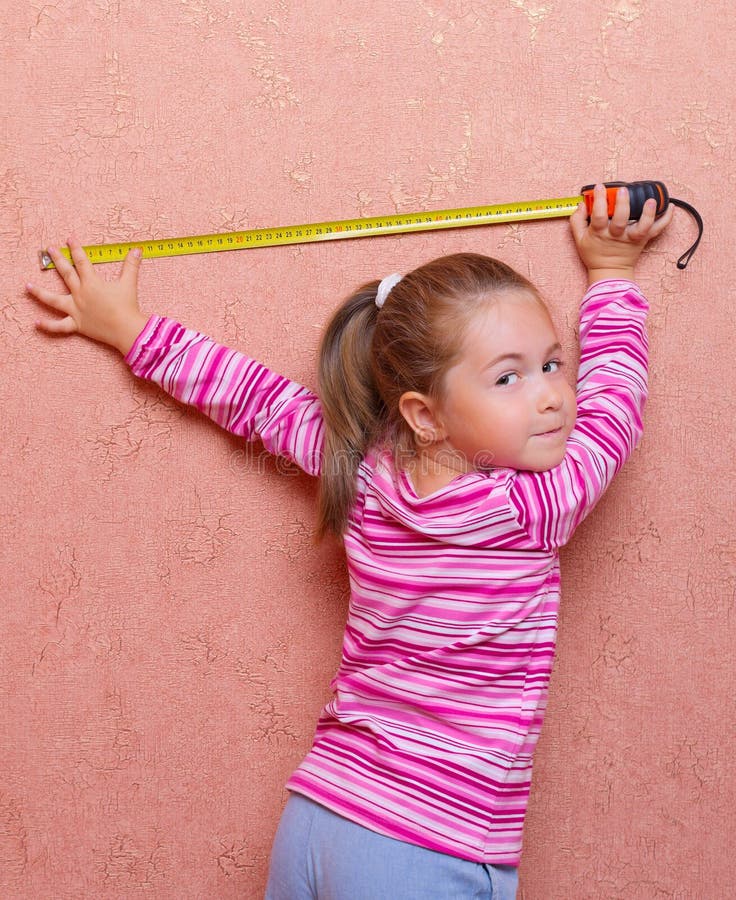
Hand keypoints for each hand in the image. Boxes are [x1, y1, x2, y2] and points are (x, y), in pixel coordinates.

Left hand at [26, 236, 148, 355]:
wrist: (126, 329)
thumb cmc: (127, 306)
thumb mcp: (129, 283)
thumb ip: (131, 265)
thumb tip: (137, 250)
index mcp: (91, 283)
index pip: (81, 261)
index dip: (76, 249)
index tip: (70, 239)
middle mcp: (80, 294)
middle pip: (66, 274)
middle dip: (57, 259)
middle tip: (50, 249)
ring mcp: (76, 309)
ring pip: (53, 300)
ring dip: (39, 292)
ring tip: (27, 287)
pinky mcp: (77, 324)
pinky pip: (59, 326)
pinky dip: (48, 325)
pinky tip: (36, 323)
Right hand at [570, 183, 674, 283]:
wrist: (609, 272)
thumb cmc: (594, 254)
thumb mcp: (579, 239)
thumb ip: (577, 220)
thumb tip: (582, 204)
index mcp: (600, 234)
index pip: (598, 215)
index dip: (599, 200)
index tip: (600, 187)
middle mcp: (617, 236)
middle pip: (621, 220)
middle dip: (622, 204)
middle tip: (623, 190)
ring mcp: (632, 238)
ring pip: (642, 227)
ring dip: (648, 213)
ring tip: (651, 200)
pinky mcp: (643, 240)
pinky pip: (657, 230)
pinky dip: (666, 219)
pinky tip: (670, 206)